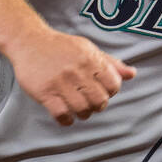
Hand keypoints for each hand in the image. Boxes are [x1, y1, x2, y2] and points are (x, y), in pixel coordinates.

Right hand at [7, 23, 135, 125]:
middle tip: (91, 103)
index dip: (111, 92)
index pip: (113, 84)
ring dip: (83, 114)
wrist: (29, 41)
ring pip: (82, 109)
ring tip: (79, 110)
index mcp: (90, 59)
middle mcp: (77, 70)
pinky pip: (61, 114)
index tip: (102, 91)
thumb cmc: (61, 47)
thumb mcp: (88, 49)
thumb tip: (132, 74)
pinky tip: (66, 116)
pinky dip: (67, 120)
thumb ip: (110, 63)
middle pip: (99, 100)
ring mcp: (60, 82)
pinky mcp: (44, 91)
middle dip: (98, 106)